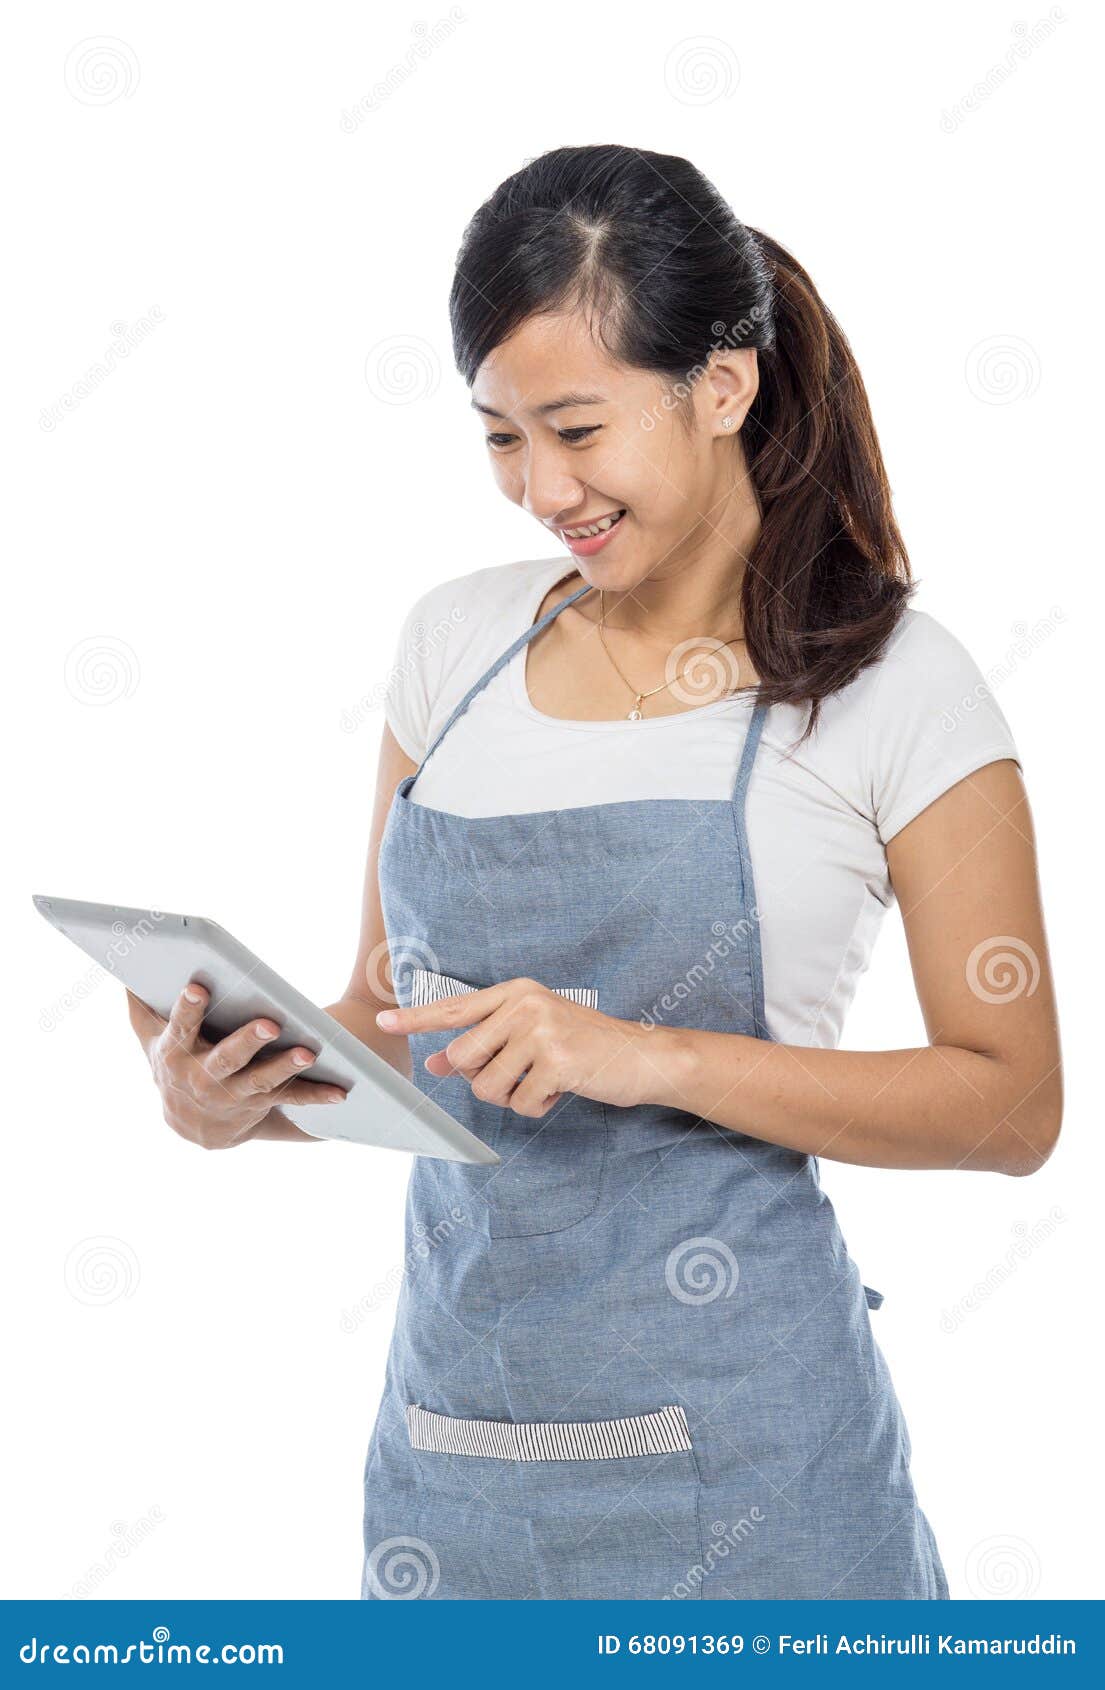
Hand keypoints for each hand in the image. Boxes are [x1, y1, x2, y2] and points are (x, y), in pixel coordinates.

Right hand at [127, 982, 347, 1149]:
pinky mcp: (262, 1104)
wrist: (190, 1125)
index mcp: (176, 1053)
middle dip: (247, 1041)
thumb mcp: (149, 1038)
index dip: (189, 1009)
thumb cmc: (172, 1064)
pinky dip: (316, 1096)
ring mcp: (234, 1094)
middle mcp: (204, 1077)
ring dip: (285, 1067)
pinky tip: (341, 1091)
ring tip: (309, 1052)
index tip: (199, 987)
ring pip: (261, 1080)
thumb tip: (128, 971)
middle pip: (227, 1058)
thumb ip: (140, 1007)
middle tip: (270, 1023)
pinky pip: (291, 1100)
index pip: (181, 1028)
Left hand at [375, 977, 675, 1117]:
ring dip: (510, 1097)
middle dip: (481, 1078)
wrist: (644, 1056)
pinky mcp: (557, 1061)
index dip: (416, 1018)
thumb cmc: (585, 1045)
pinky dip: (537, 1108)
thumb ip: (486, 1043)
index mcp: (517, 992)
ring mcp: (541, 1030)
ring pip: (486, 1085)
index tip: (384, 1022)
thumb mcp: (533, 1034)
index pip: (455, 1007)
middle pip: (462, 1056)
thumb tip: (434, 1062)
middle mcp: (525, 1004)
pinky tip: (560, 1090)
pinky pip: (520, 1103)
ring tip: (541, 1081)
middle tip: (517, 1075)